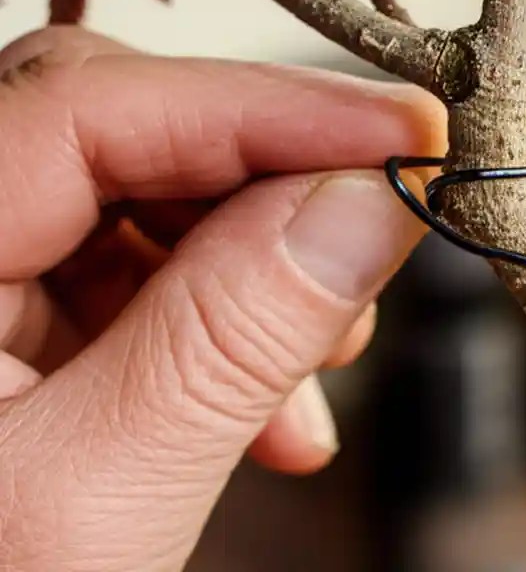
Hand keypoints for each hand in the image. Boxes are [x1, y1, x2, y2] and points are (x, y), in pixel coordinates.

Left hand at [0, 27, 442, 569]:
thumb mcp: (101, 497)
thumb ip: (234, 336)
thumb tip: (371, 206)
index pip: (86, 108)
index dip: (264, 108)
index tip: (405, 133)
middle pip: (117, 133)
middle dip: (266, 190)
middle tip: (375, 242)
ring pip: (136, 201)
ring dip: (256, 273)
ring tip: (318, 373)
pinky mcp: (4, 326)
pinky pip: (129, 277)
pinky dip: (220, 329)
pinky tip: (271, 413)